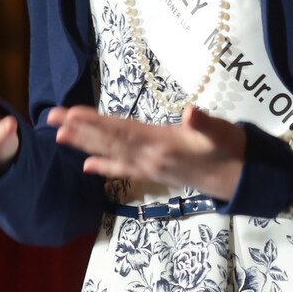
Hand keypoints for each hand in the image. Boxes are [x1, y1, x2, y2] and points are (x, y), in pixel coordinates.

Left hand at [43, 103, 247, 200]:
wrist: (241, 178)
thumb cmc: (232, 148)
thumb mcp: (221, 131)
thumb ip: (204, 122)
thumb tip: (191, 112)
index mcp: (162, 144)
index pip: (121, 130)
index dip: (95, 122)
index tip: (71, 113)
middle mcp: (150, 158)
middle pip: (108, 142)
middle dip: (79, 130)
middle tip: (51, 119)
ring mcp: (150, 169)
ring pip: (110, 154)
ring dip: (84, 145)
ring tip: (59, 136)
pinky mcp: (153, 174)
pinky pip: (123, 170)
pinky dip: (104, 167)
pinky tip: (86, 166)